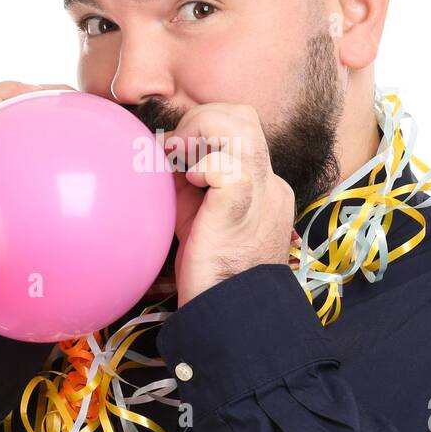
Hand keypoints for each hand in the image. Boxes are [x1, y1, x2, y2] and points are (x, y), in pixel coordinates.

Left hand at [163, 103, 296, 306]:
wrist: (230, 315)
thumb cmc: (210, 274)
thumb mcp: (199, 219)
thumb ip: (190, 185)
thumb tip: (160, 155)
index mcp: (264, 188)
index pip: (242, 130)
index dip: (204, 129)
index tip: (173, 152)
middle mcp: (270, 184)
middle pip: (244, 117)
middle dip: (201, 119)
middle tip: (173, 149)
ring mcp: (262, 191)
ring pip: (240, 124)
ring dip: (199, 131)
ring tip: (177, 157)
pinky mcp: (242, 203)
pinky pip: (225, 164)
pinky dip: (201, 165)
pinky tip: (189, 182)